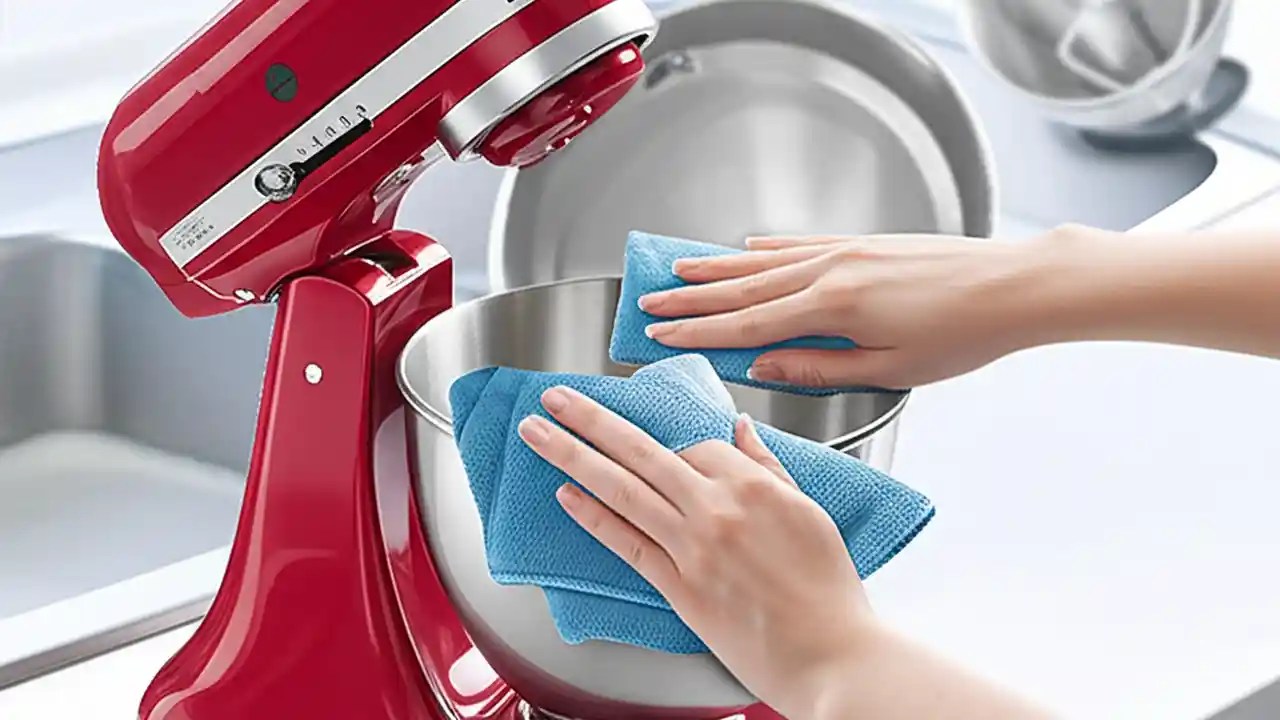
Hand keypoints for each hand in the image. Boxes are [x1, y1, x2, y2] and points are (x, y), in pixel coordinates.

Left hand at [517, 387, 872, 717]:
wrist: (831, 656)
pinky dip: (593, 516)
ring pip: (622, 489)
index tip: (652, 444)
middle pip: (641, 451)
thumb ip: (769, 467)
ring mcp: (693, 547)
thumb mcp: (810, 512)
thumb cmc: (829, 592)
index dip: (671, 443)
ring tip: (539, 434)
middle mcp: (717, 509)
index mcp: (755, 485)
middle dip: (590, 419)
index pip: (696, 444)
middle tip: (554, 398)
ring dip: (572, 456)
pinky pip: (627, 543)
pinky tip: (566, 496)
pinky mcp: (680, 587)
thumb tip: (741, 428)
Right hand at [637, 233, 1052, 388]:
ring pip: (764, 260)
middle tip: (648, 301)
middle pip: (743, 288)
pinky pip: (798, 243)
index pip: (747, 325)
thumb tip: (766, 367)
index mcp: (832, 309)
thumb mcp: (889, 370)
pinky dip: (764, 247)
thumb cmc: (962, 335)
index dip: (698, 332)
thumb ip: (818, 368)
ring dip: (716, 267)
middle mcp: (830, 271)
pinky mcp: (862, 241)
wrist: (1013, 285)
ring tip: (678, 270)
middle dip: (691, 298)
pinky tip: (745, 247)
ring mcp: (845, 250)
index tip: (660, 333)